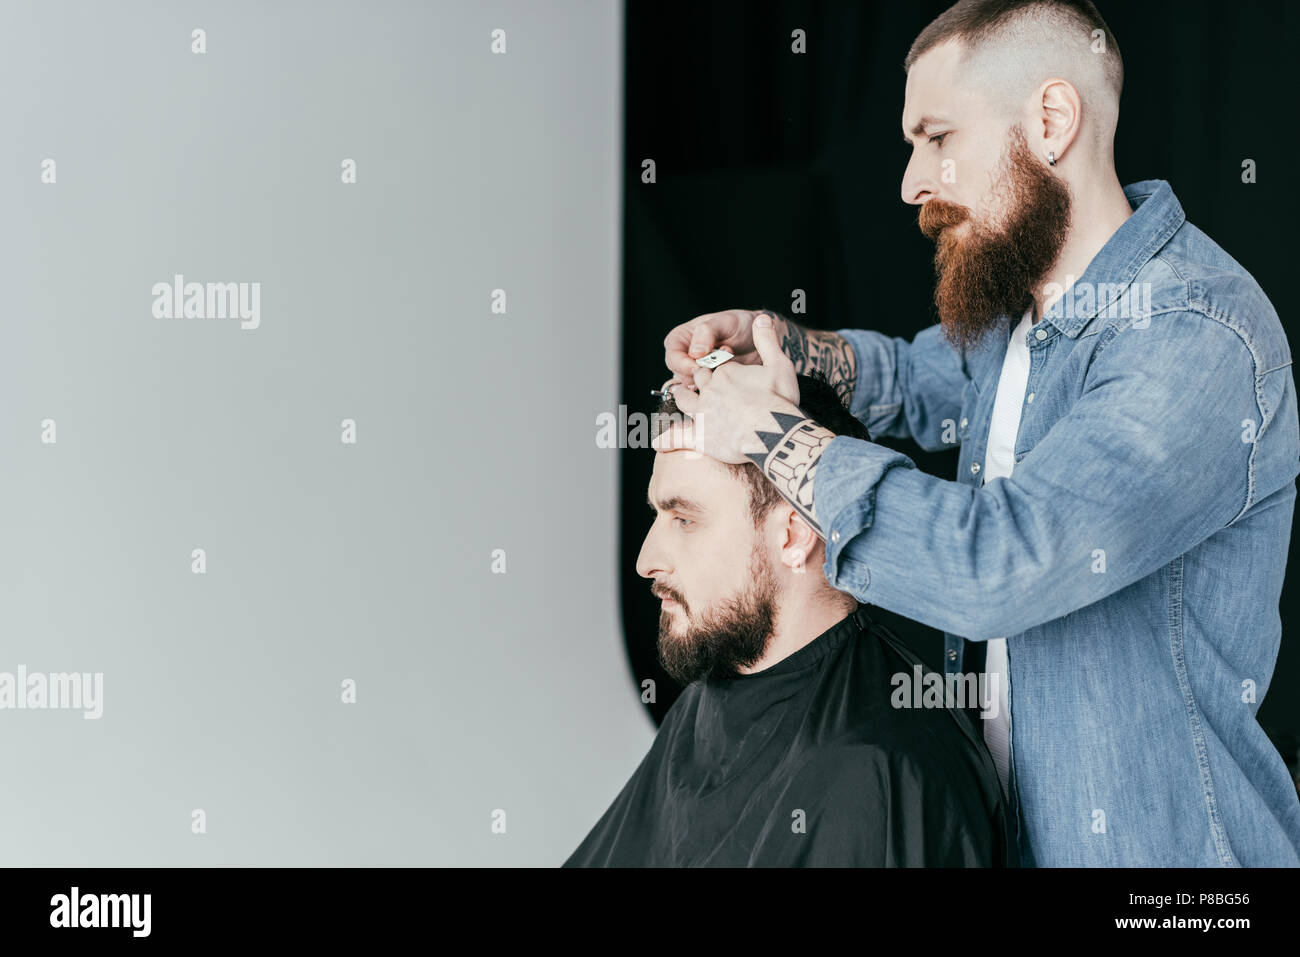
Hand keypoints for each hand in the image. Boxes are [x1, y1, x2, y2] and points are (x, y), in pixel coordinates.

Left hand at [653, 314, 802, 463]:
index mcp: (726, 372)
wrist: (775, 433)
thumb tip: (763, 317)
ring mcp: (701, 412)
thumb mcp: (780, 365)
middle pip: (698, 378)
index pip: (716, 364)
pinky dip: (667, 438)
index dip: (722, 365)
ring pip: (683, 399)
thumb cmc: (779, 401)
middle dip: (698, 378)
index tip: (728, 371)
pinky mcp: (699, 436)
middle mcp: (710, 389)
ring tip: (683, 395)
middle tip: (700, 382)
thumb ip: (768, 340)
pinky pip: (676, 435)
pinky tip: (659, 442)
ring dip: (682, 395)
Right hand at [662, 308, 786, 390]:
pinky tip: (729, 379)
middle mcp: (686, 356)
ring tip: (728, 366)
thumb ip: (707, 333)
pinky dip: (716, 390)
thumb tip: (694, 353)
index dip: (682, 363)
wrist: (762, 340)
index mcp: (682, 338)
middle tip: (717, 367)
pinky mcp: (709, 384)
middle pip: (680, 374)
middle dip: (697, 374)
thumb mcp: (725, 322)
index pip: (673, 356)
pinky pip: (705, 394)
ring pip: (692, 386)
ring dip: (709, 381)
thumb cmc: (741, 326)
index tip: (698, 366)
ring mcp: (697, 372)